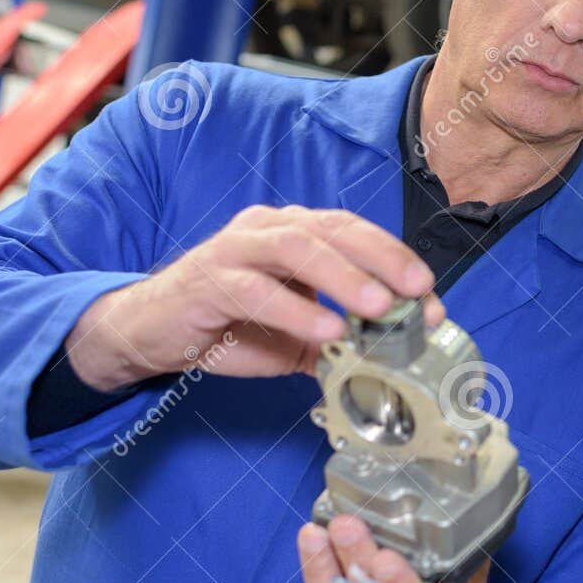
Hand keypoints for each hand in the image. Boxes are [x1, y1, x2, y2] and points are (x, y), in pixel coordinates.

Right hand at [65, 204, 445, 388]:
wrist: (152, 334)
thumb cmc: (228, 326)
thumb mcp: (297, 337)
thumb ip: (341, 338)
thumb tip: (395, 354)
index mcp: (295, 232)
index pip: (354, 233)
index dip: (395, 258)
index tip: (430, 293)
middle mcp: (269, 229)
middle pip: (333, 230)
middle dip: (382, 259)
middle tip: (418, 291)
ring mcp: (237, 249)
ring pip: (297, 249)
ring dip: (344, 278)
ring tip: (380, 308)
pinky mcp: (210, 279)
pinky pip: (256, 289)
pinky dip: (296, 310)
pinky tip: (327, 331)